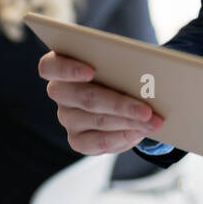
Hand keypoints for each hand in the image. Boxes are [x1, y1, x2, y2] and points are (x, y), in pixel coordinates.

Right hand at [38, 51, 164, 154]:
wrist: (121, 91)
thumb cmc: (117, 68)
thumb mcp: (116, 60)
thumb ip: (120, 62)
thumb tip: (145, 74)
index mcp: (60, 65)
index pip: (49, 67)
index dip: (68, 69)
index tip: (91, 70)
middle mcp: (59, 92)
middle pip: (83, 97)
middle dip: (119, 104)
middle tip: (147, 110)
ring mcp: (66, 117)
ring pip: (97, 120)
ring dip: (129, 122)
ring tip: (153, 122)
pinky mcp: (77, 139)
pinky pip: (98, 143)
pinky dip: (122, 137)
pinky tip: (140, 132)